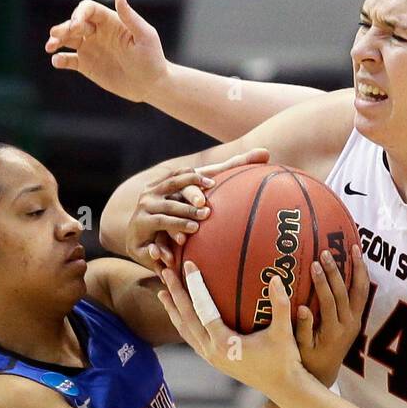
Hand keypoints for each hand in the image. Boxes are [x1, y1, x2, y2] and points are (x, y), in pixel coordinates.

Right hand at [45, 0, 166, 102]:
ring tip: (50, 47)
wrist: (151, 84)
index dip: (79, 14)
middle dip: (64, 28)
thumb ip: (131, 18)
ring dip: (56, 40)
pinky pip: (69, 60)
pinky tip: (56, 61)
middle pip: (73, 23)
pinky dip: (61, 59)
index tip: (77, 25)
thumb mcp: (145, 36)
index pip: (88, 9)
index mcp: (109, 21)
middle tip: (56, 36)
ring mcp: (90, 48)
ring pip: (67, 40)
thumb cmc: (152, 58)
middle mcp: (96, 32)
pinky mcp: (87, 65)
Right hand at [125, 148, 269, 269]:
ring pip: (165, 216)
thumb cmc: (179, 210)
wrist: (141, 235)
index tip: (211, 184)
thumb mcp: (201, 194)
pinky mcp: (140, 233)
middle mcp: (155, 193)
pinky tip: (169, 256)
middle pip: (173, 191)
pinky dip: (161, 248)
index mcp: (170, 182)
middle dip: (188, 197)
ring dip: (179, 223)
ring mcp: (145, 212)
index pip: (183, 175)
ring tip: (194, 230)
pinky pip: (153, 241)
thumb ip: (228, 172)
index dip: (196, 179)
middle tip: (204, 207)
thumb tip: (266, 151)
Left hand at [157, 258, 302, 398]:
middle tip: (165, 272)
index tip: (188, 264)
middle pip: (186, 319)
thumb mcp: (283, 332)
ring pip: (185, 331)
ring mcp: (211, 358)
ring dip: (174, 311)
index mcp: (224, 344)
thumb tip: (277, 278)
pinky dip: (184, 324)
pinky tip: (183, 314)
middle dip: (175, 294)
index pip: (202, 310)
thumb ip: (280, 305)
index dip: (194, 285)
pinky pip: (193, 339)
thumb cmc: (285, 360)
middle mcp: (212, 351)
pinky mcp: (214, 361)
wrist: (283, 388)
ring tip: (162, 293)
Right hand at [296, 243, 368, 386]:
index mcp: (333, 332)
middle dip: (337, 272)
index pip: (330, 303)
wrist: (325, 372)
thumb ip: (302, 330)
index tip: (314, 265)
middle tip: (326, 252)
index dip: (323, 284)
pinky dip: (360, 277)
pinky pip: (362, 295)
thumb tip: (302, 308)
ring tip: (354, 248)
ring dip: (358, 270)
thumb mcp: (300, 349)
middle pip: (346, 294)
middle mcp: (348, 325)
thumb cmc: (307, 360)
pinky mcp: (357, 319)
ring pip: (361, 292)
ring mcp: (355, 321)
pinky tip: (357, 261)